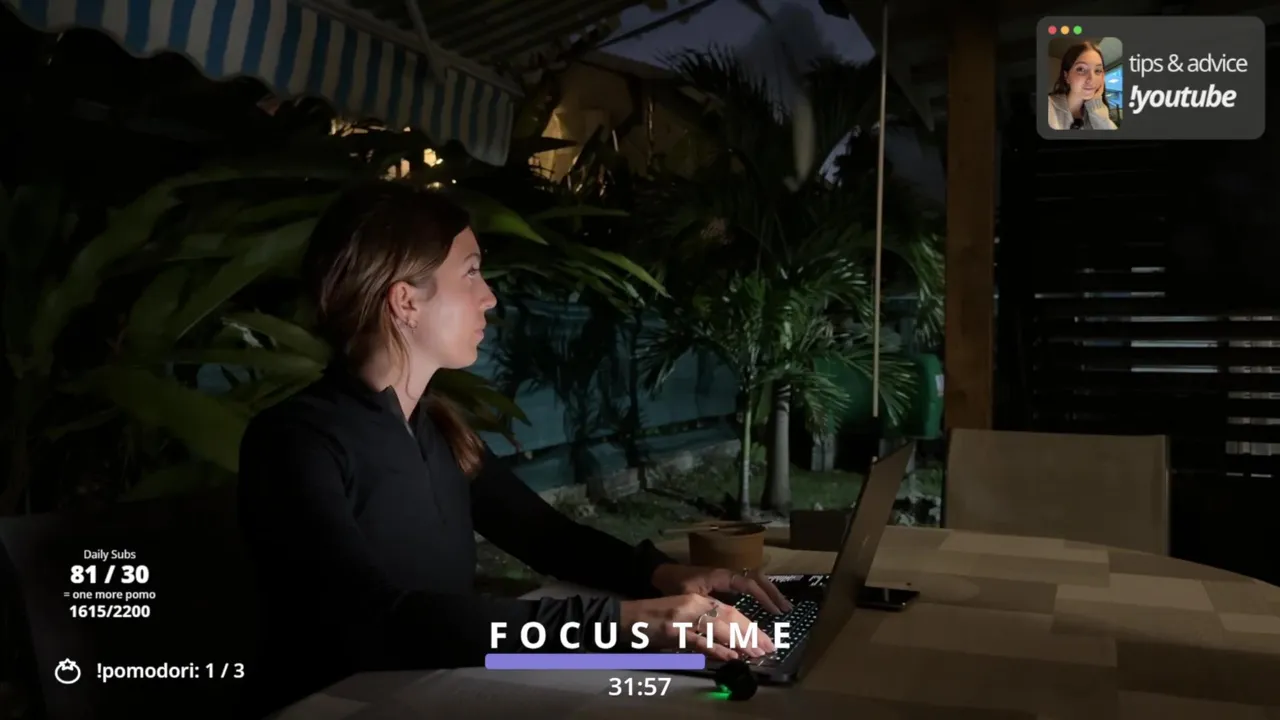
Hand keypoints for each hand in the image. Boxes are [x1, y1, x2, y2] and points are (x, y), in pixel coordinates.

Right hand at [620, 594, 774, 661]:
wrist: (624, 616)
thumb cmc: (652, 619)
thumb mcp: (681, 617)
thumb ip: (703, 627)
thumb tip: (729, 645)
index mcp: (696, 598)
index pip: (730, 611)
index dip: (750, 625)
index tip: (764, 639)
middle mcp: (693, 603)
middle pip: (730, 617)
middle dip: (752, 634)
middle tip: (769, 648)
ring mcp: (684, 617)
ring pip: (720, 627)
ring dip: (741, 642)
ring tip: (756, 654)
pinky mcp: (674, 630)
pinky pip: (700, 641)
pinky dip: (717, 649)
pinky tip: (731, 656)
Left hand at [651, 564, 792, 614]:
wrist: (661, 573)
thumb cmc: (674, 584)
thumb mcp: (690, 598)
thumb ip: (707, 610)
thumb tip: (728, 623)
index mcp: (721, 575)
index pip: (748, 584)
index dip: (763, 597)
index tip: (776, 611)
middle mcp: (727, 573)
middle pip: (757, 579)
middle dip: (773, 594)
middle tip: (786, 610)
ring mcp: (727, 576)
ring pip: (754, 580)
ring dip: (769, 593)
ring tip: (782, 607)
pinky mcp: (724, 581)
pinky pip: (747, 584)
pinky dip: (759, 593)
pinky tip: (767, 604)